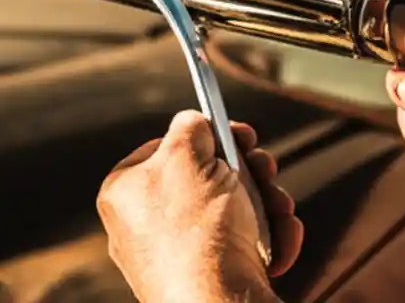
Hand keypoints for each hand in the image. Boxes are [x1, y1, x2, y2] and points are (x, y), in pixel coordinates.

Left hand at [97, 111, 301, 302]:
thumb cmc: (196, 231)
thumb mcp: (186, 153)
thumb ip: (189, 126)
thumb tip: (192, 123)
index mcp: (124, 193)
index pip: (166, 149)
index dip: (207, 137)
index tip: (239, 134)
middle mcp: (142, 227)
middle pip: (205, 181)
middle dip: (248, 173)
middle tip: (266, 168)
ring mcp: (175, 258)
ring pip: (231, 213)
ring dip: (266, 205)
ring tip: (281, 210)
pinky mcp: (206, 282)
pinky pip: (240, 248)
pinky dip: (268, 240)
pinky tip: (281, 241)